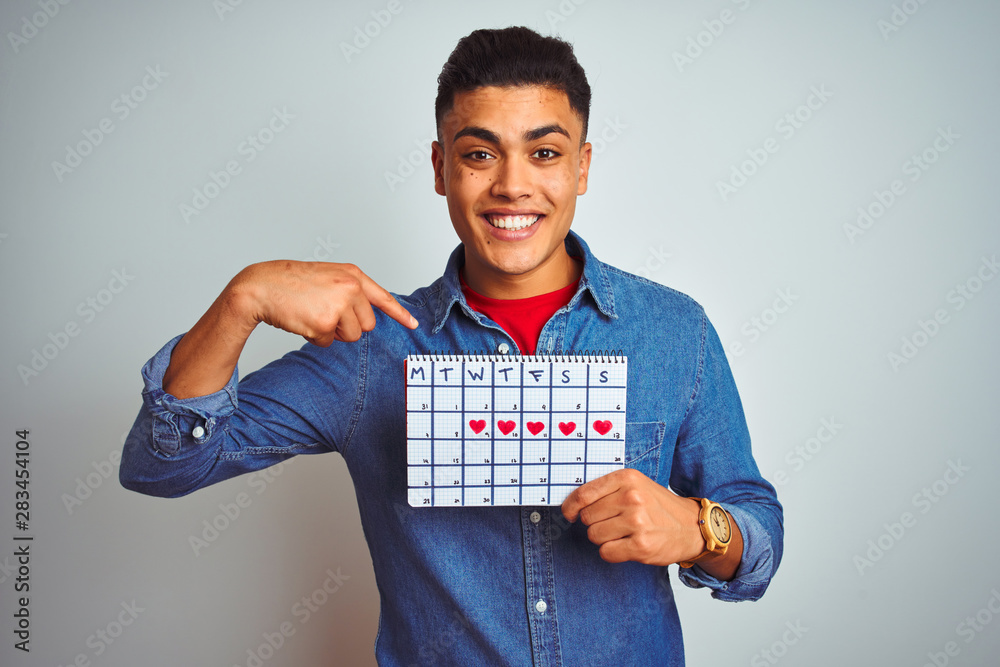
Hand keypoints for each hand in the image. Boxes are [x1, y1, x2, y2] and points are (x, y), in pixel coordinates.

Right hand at [232, 260, 417, 345]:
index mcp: (352, 275)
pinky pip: (330, 342)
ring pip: (352, 336)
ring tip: (313, 315)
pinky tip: (303, 321)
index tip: (413, 324)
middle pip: (367, 325)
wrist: (261, 286)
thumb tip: (367, 317)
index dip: (399, 313)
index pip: (383, 297)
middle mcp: (350, 287)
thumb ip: (350, 291)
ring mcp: (339, 305)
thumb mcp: (328, 278)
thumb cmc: (291, 283)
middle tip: (325, 313)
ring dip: (333, 333)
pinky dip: (316, 338)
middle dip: (349, 326)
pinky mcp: (326, 323)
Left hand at [561, 468, 704, 565]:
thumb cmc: (658, 506)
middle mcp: (631, 498)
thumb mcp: (636, 485)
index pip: (584, 494)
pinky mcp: (641, 545)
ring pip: (594, 535)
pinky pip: (606, 552)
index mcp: (627, 479)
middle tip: (614, 523)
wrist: (692, 527)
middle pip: (587, 517)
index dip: (570, 506)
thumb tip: (572, 502)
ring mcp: (637, 522)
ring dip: (604, 538)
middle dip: (595, 523)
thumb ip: (607, 489)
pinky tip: (627, 545)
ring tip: (623, 533)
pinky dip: (612, 552)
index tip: (569, 513)